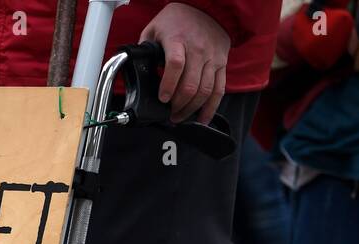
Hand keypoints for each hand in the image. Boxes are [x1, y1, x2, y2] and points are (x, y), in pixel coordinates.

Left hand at [140, 3, 230, 124]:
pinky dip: (211, 107)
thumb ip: (145, 48)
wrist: (208, 7)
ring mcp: (212, 57)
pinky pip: (219, 89)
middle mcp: (198, 49)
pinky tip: (201, 118)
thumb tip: (136, 68)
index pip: (175, 65)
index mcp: (178, 39)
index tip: (162, 98)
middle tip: (169, 113)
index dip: (168, 85)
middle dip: (178, 105)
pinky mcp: (222, 63)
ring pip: (205, 90)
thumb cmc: (178, 19)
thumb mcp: (154, 28)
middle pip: (190, 84)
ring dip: (191, 109)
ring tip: (179, 116)